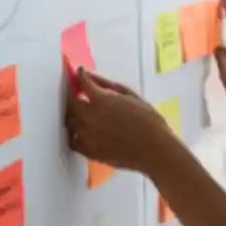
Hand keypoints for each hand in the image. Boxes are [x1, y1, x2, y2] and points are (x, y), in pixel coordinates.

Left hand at [64, 69, 181, 175]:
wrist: (155, 150)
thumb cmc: (149, 121)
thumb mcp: (132, 96)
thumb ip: (108, 85)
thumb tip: (92, 77)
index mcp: (102, 101)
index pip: (82, 82)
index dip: (80, 75)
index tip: (80, 73)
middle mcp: (90, 117)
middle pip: (70, 103)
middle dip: (72, 95)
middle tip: (78, 93)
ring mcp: (87, 136)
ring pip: (69, 121)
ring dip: (74, 114)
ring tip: (83, 112)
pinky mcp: (89, 152)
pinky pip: (73, 140)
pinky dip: (75, 134)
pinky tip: (84, 131)